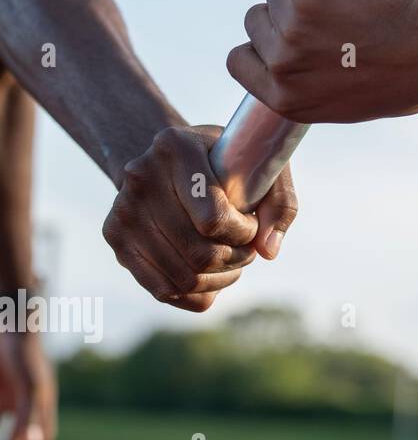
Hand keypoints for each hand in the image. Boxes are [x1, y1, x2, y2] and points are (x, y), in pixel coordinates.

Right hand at [0, 329, 55, 439]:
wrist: (16, 324)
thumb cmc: (6, 358)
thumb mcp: (5, 391)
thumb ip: (5, 407)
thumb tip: (6, 421)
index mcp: (41, 399)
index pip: (45, 432)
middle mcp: (46, 397)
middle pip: (44, 435)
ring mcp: (42, 390)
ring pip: (32, 430)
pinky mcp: (33, 383)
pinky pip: (28, 413)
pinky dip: (26, 430)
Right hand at [101, 125, 298, 311]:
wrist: (173, 160)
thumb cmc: (228, 163)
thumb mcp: (261, 166)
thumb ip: (279, 204)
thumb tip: (268, 252)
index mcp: (175, 147)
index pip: (213, 218)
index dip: (244, 233)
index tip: (252, 223)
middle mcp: (139, 176)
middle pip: (198, 253)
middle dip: (236, 258)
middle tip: (247, 246)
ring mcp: (122, 211)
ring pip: (184, 279)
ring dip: (221, 277)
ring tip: (233, 258)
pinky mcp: (115, 239)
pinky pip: (164, 291)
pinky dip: (199, 292)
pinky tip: (213, 273)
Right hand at [227, 0, 417, 122]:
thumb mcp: (361, 100)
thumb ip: (322, 88)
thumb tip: (303, 70)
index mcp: (289, 101)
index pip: (240, 62)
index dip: (261, 43)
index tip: (288, 34)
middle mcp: (283, 67)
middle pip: (256, 21)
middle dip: (287, 12)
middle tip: (334, 15)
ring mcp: (292, 28)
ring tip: (352, 1)